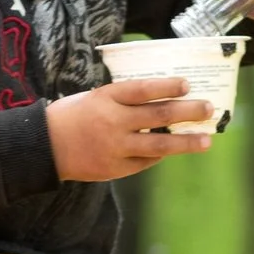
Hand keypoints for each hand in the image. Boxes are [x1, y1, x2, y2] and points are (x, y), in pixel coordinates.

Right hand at [47, 77, 216, 181]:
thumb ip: (123, 99)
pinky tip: (174, 150)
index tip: (187, 84)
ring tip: (206, 140)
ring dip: (186, 142)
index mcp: (105, 98)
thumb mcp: (94, 97)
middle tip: (208, 108)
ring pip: (159, 146)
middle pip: (158, 116)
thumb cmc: (73, 116)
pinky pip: (145, 162)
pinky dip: (161, 156)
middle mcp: (112, 122)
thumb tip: (163, 98)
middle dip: (187, 112)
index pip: (142, 90)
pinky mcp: (114, 168)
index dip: (166, 87)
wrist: (44, 148)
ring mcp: (115, 147)